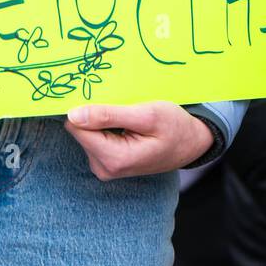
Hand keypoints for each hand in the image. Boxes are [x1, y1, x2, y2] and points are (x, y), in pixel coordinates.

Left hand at [65, 102, 213, 179]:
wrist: (191, 143)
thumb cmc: (174, 127)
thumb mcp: (146, 115)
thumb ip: (109, 115)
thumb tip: (73, 114)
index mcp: (113, 159)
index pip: (76, 128)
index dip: (85, 108)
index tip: (103, 97)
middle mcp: (104, 168)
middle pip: (80, 131)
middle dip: (95, 114)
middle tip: (121, 105)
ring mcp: (105, 167)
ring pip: (86, 133)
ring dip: (102, 119)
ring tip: (126, 114)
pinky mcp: (107, 162)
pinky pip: (94, 138)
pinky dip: (105, 126)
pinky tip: (123, 123)